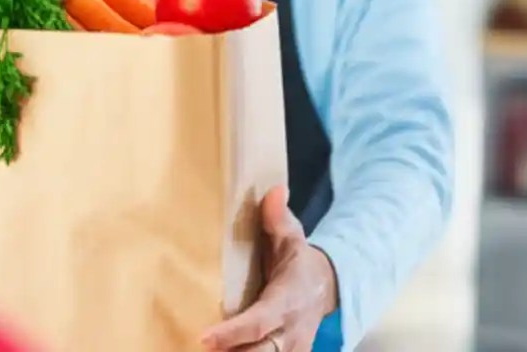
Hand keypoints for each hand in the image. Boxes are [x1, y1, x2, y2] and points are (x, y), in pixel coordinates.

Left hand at [201, 186, 337, 351]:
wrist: (326, 286)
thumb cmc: (297, 260)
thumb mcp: (291, 237)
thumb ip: (278, 218)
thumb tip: (273, 191)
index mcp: (287, 300)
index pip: (259, 321)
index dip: (233, 332)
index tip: (205, 337)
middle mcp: (291, 330)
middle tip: (199, 350)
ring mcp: (293, 348)